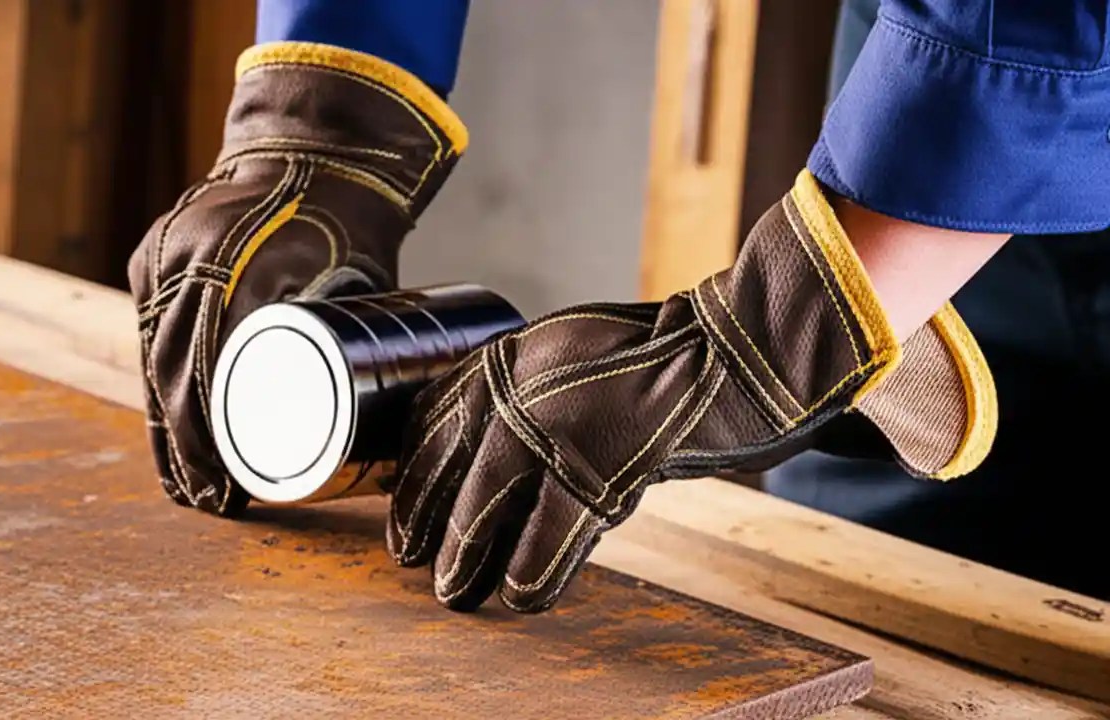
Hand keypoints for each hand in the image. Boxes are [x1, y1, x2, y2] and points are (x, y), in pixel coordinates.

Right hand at [128, 42, 465, 515]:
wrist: (310, 149)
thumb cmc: (350, 224)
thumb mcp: (361, 287)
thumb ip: (347, 346)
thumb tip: (370, 425)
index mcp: (246, 275)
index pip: (211, 380)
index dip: (211, 445)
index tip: (225, 490)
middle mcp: (193, 265)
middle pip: (173, 378)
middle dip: (185, 450)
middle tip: (208, 500)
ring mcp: (166, 256)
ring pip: (151, 358)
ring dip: (163, 423)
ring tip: (183, 481)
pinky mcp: (153, 255)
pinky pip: (147, 328)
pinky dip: (155, 377)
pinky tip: (161, 422)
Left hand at [386, 171, 996, 612]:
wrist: (733, 355)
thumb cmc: (658, 356)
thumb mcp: (568, 351)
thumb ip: (523, 389)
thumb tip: (483, 449)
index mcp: (506, 355)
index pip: (432, 418)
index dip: (412, 472)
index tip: (402, 504)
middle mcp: (514, 386)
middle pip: (445, 466)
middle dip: (423, 519)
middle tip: (408, 555)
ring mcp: (548, 429)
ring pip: (480, 509)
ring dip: (464, 558)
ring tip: (453, 591)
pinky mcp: (591, 472)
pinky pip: (543, 540)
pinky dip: (530, 574)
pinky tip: (521, 596)